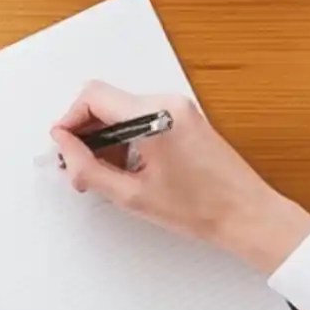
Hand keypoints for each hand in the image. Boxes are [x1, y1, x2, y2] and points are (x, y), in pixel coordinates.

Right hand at [51, 81, 309, 273]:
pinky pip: (142, 116)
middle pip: (106, 101)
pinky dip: (126, 137)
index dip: (70, 120)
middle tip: (79, 167)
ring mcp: (179, 107)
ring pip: (122, 109)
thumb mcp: (131, 195)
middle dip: (86, 133)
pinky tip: (128, 167)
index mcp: (155, 116)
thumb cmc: (203, 208)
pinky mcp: (184, 116)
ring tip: (107, 174)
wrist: (246, 214)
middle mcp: (168, 102)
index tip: (63, 145)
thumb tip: (66, 149)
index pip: (93, 96)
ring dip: (106, 137)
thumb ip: (88, 168)